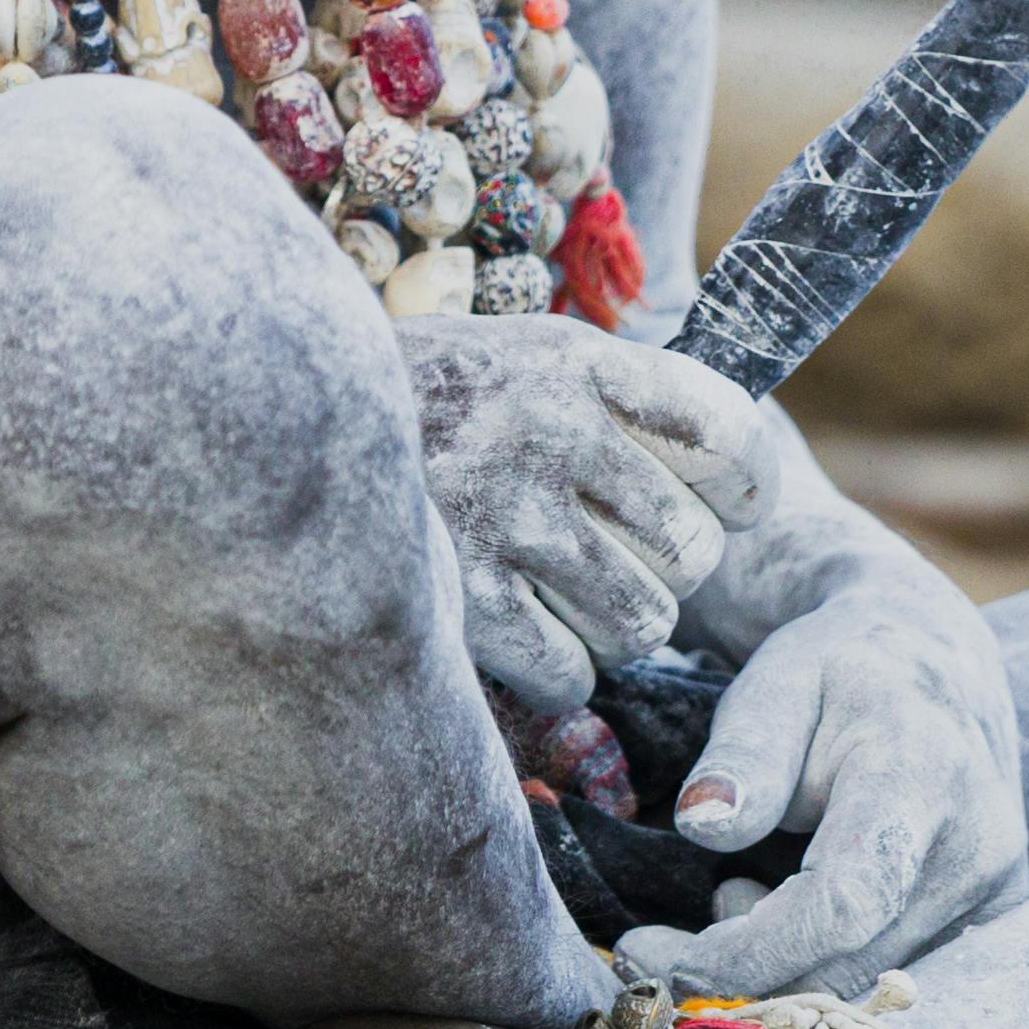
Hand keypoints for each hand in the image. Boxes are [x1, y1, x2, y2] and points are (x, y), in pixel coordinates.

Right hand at [404, 315, 765, 721]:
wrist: (281, 420)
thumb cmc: (432, 400)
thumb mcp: (530, 356)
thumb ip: (625, 398)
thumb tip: (737, 472)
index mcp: (577, 364)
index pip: (729, 435)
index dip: (747, 486)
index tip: (732, 505)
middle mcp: (550, 432)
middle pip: (696, 550)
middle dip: (666, 567)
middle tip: (616, 553)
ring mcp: (505, 517)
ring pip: (645, 622)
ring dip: (615, 624)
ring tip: (566, 594)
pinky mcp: (460, 598)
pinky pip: (572, 672)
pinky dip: (559, 668)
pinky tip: (522, 628)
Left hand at [610, 565, 1027, 999]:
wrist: (936, 662)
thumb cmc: (842, 670)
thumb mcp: (780, 678)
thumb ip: (746, 751)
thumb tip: (702, 824)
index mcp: (922, 775)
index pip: (843, 901)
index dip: (753, 954)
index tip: (667, 962)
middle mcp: (976, 846)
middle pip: (850, 962)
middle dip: (741, 976)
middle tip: (652, 948)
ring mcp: (995, 893)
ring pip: (866, 985)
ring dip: (778, 972)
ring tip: (734, 895)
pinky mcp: (995, 922)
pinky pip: (893, 981)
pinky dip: (823, 970)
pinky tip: (789, 918)